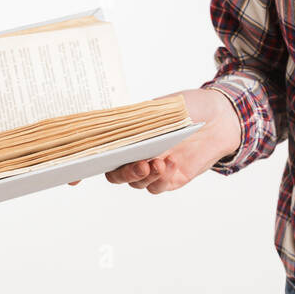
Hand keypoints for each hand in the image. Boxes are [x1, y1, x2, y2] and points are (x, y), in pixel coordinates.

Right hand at [67, 87, 241, 192]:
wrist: (221, 116)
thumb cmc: (187, 108)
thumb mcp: (160, 108)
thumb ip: (138, 120)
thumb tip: (114, 128)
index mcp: (125, 136)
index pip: (98, 152)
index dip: (81, 166)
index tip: (73, 174)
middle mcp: (134, 154)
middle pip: (114, 173)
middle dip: (122, 173)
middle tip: (138, 164)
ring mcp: (151, 167)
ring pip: (135, 183)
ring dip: (143, 176)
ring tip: (157, 163)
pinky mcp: (170, 178)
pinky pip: (158, 186)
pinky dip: (161, 178)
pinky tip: (171, 163)